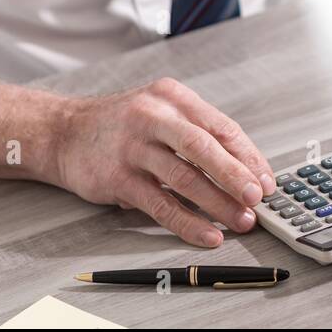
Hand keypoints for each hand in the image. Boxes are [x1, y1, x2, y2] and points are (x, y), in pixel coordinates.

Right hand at [53, 77, 275, 246]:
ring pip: (184, 178)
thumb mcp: (160, 111)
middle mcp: (152, 115)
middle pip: (204, 147)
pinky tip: (207, 234)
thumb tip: (246, 170)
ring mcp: (132, 146)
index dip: (248, 156)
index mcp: (172, 97)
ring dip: (217, 203)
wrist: (64, 132)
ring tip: (240, 221)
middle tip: (258, 199)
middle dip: (236, 176)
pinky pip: (160, 204)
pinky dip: (188, 222)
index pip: (221, 126)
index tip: (266, 180)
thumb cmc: (122, 125)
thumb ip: (198, 133)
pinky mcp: (117, 177)